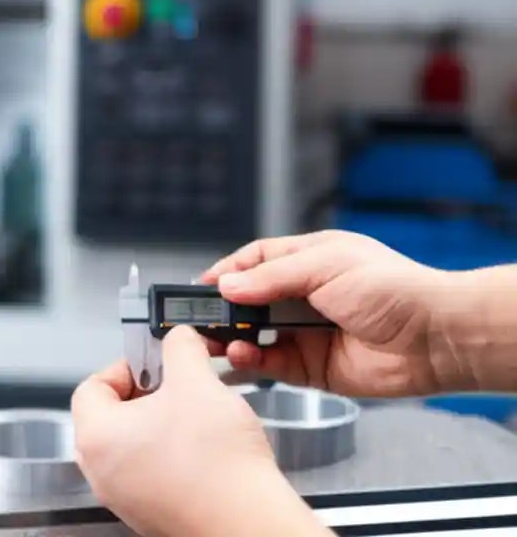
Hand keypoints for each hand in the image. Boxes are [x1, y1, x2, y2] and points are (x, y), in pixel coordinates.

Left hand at [72, 327, 323, 536]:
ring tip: (196, 419)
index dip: (126, 367)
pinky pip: (150, 474)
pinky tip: (204, 452)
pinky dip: (171, 458)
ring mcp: (124, 498)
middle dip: (146, 396)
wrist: (250, 523)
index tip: (155, 365)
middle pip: (110, 417)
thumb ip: (180, 348)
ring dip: (161, 426)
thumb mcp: (197, 382)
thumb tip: (178, 337)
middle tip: (177, 388)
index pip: (92, 387)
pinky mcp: (150, 514)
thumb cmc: (219, 465)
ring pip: (132, 446)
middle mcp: (101, 473)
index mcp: (96, 437)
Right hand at [203, 230, 462, 396]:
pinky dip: (251, 361)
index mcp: (309, 261)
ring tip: (211, 341)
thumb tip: (227, 285)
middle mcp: (304, 296)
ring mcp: (306, 333)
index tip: (200, 287)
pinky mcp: (312, 367)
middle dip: (220, 310)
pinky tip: (240, 355)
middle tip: (194, 319)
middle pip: (248, 301)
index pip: (254, 262)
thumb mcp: (324, 266)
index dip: (226, 273)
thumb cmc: (393, 288)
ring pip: (254, 335)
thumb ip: (271, 278)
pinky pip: (271, 365)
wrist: (435, 338)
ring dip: (230, 336)